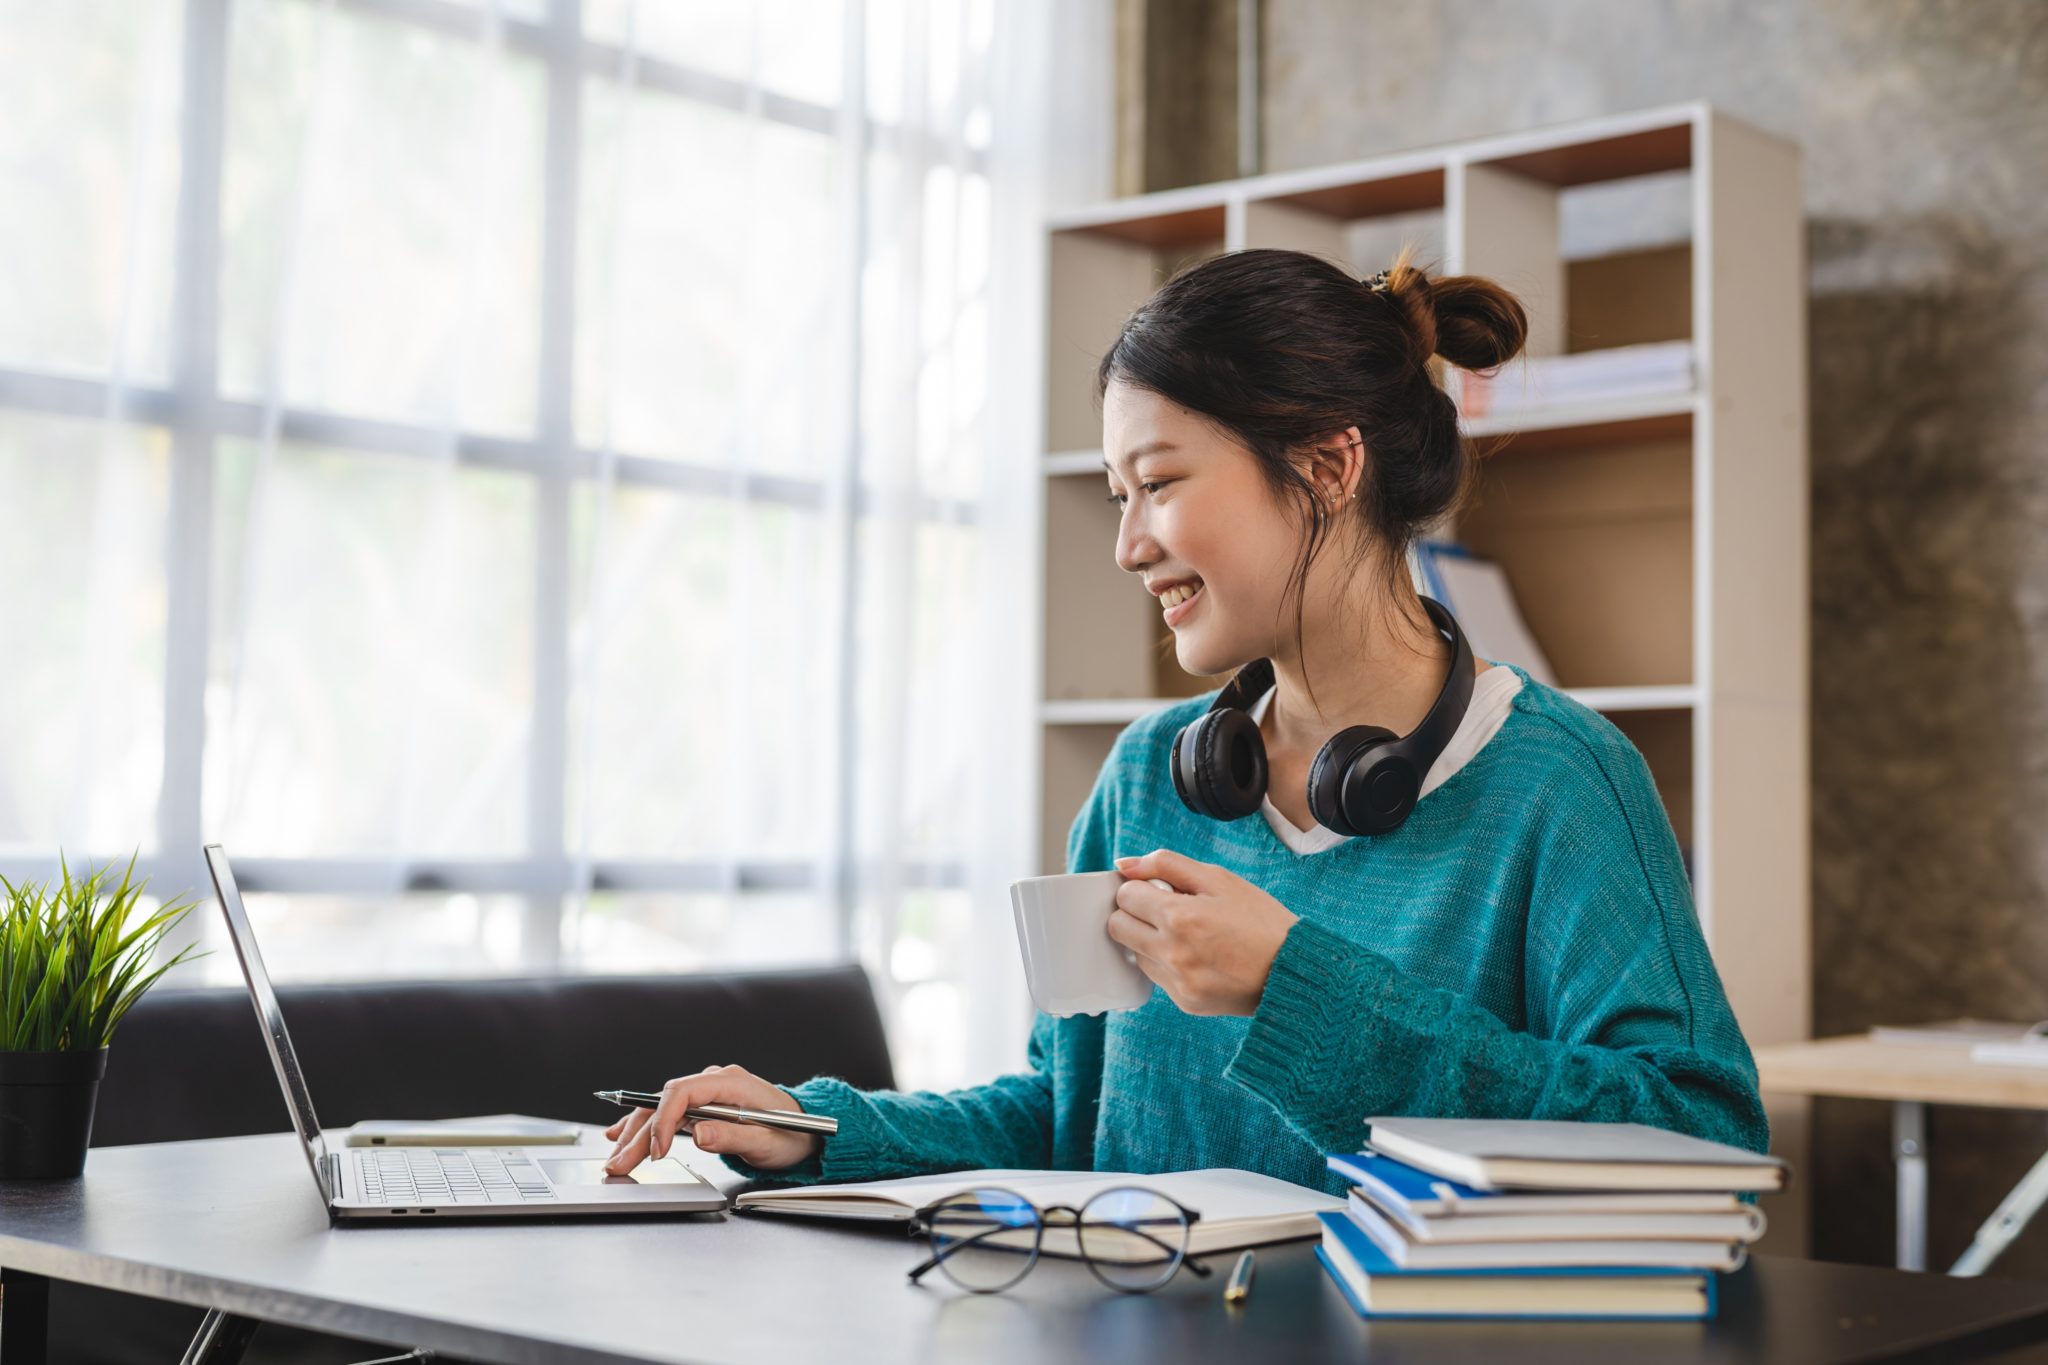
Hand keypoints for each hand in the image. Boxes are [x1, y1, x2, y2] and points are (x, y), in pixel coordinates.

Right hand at [603, 1063, 822, 1174]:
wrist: (810, 1132)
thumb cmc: (793, 1135)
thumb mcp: (767, 1141)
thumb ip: (732, 1136)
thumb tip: (699, 1132)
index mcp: (730, 1082)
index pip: (682, 1092)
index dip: (663, 1120)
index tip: (657, 1151)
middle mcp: (714, 1082)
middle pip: (664, 1102)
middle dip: (639, 1134)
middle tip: (618, 1164)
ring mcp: (708, 1093)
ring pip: (661, 1109)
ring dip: (636, 1133)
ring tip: (614, 1158)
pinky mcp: (704, 1107)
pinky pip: (668, 1113)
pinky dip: (645, 1126)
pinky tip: (621, 1135)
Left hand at [1107, 849, 1299, 1016]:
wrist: (1294, 971)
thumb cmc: (1260, 919)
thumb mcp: (1219, 880)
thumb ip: (1166, 865)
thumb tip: (1123, 864)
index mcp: (1180, 916)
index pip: (1125, 895)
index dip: (1139, 888)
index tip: (1157, 890)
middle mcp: (1172, 952)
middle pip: (1117, 927)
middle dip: (1134, 913)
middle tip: (1164, 910)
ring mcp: (1177, 981)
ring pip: (1134, 953)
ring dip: (1150, 940)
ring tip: (1188, 935)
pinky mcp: (1185, 1002)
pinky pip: (1156, 977)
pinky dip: (1168, 963)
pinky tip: (1197, 956)